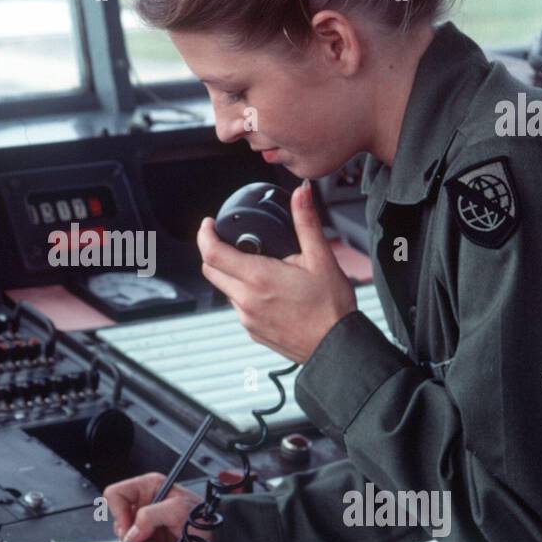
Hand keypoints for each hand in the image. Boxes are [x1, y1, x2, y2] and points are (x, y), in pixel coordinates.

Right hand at [103, 473, 210, 541]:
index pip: (116, 494)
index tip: (129, 529)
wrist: (219, 540)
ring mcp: (147, 523)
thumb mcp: (177, 511)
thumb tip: (131, 532)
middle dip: (131, 536)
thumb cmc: (204, 519)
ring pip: (127, 538)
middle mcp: (145, 503)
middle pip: (119, 520)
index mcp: (149, 487)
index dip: (118, 512)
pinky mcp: (151, 539)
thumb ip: (150, 516)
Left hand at [198, 180, 355, 362]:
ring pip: (225, 290)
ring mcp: (247, 319)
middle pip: (210, 271)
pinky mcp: (253, 332)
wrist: (336, 347)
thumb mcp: (321, 258)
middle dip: (214, 252)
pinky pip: (238, 307)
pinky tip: (268, 291)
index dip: (204, 234)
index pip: (212, 253)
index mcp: (258, 277)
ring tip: (258, 266)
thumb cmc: (331, 308)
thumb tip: (301, 194)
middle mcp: (246, 300)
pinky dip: (244, 294)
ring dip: (232, 274)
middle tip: (229, 241)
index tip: (208, 224)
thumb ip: (306, 222)